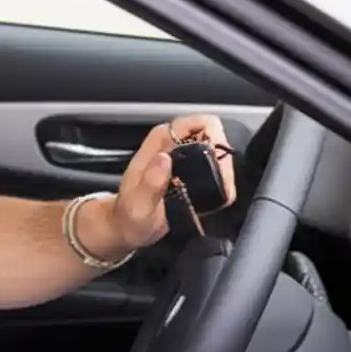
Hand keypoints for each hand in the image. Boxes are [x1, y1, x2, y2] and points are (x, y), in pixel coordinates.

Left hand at [108, 114, 237, 250]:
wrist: (126, 228)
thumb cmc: (128, 216)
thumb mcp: (137, 204)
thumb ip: (150, 183)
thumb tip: (164, 159)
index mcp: (158, 144)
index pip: (194, 123)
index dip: (213, 135)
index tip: (219, 163)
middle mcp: (173, 146)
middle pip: (213, 137)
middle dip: (222, 161)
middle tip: (222, 188)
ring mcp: (183, 159)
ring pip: (217, 154)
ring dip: (225, 175)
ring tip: (221, 197)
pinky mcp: (190, 174)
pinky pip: (215, 170)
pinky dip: (222, 183)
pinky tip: (217, 200)